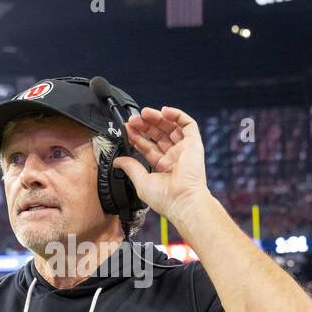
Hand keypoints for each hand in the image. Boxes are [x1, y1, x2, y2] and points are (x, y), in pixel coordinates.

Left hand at [116, 106, 211, 226]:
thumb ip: (130, 167)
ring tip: (144, 113)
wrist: (183, 200)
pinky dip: (177, 115)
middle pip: (159, 134)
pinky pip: (188, 124)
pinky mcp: (194, 144)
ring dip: (158, 118)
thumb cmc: (166, 198)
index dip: (137, 137)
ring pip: (171, 127)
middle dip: (145, 125)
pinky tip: (163, 111)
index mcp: (163, 167)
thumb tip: (117, 161)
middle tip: (134, 119)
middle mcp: (174, 157)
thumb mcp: (141, 181)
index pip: (148, 147)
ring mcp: (185, 150)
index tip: (127, 129)